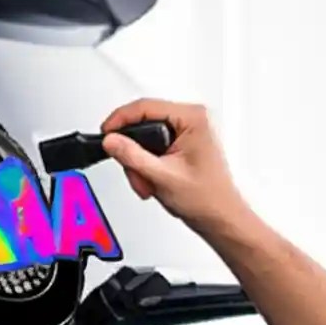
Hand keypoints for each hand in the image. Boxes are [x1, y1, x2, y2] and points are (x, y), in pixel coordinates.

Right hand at [100, 98, 248, 235]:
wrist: (220, 218)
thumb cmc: (207, 198)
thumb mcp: (162, 176)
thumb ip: (132, 156)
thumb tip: (111, 141)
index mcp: (194, 118)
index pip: (145, 106)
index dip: (120, 120)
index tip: (105, 133)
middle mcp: (193, 119)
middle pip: (143, 123)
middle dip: (133, 153)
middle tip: (136, 173)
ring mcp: (189, 131)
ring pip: (146, 137)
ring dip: (140, 163)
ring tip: (149, 183)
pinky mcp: (184, 143)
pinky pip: (154, 146)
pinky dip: (147, 165)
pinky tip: (154, 180)